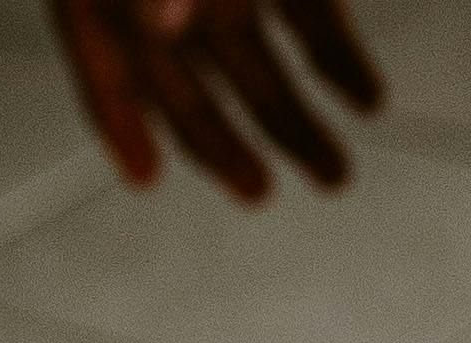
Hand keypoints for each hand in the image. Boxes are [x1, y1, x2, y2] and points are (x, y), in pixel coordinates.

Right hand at [49, 0, 384, 196]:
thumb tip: (164, 24)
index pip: (102, 65)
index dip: (117, 122)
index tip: (145, 179)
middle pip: (188, 86)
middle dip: (225, 145)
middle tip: (259, 194)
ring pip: (257, 66)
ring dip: (296, 125)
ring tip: (336, 177)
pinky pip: (315, 20)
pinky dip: (341, 62)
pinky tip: (367, 101)